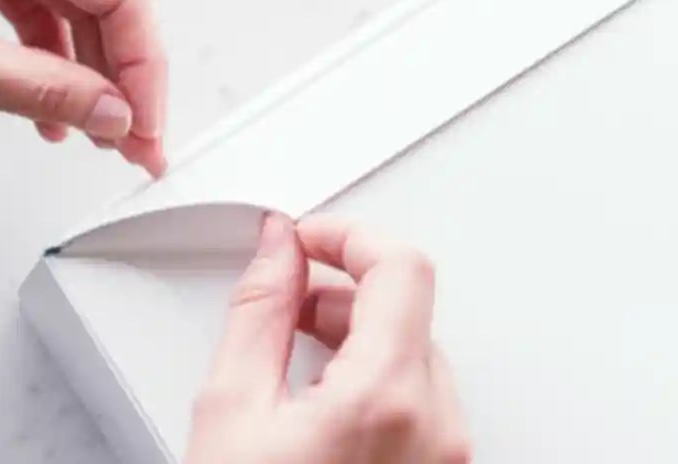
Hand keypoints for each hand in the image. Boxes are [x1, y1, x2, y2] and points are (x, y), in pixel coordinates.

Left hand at [0, 0, 165, 173]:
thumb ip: (37, 90)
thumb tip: (110, 114)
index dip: (143, 71)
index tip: (145, 130)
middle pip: (101, 0)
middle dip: (120, 77)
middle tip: (130, 145)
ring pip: (68, 7)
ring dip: (83, 72)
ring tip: (90, 135)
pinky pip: (29, 5)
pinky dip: (43, 56)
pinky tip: (44, 106)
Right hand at [186, 214, 469, 463]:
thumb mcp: (231, 408)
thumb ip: (258, 309)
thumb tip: (276, 250)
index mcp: (386, 398)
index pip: (400, 267)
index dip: (348, 236)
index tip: (309, 238)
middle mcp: (435, 428)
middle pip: (408, 310)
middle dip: (344, 289)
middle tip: (287, 296)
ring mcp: (446, 458)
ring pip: (415, 353)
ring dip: (358, 335)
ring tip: (294, 358)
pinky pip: (420, 399)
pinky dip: (373, 378)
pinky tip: (320, 400)